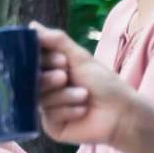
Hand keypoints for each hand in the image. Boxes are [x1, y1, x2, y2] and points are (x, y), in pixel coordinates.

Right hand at [33, 22, 136, 146]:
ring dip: (65, 95)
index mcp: (52, 71)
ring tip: (84, 95)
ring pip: (42, 99)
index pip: (33, 62)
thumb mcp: (80, 57)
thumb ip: (56, 41)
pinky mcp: (53, 127)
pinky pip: (50, 116)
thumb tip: (32, 25)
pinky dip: (68, 110)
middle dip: (49, 78)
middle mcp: (47, 89)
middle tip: (65, 76)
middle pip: (33, 81)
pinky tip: (83, 111)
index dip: (41, 60)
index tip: (60, 60)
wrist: (121, 112)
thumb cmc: (104, 83)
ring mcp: (49, 109)